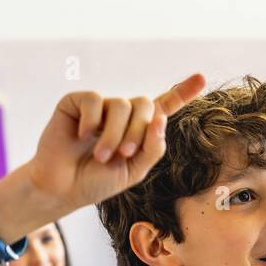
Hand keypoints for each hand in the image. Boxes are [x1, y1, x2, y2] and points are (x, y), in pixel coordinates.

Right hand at [25, 74, 205, 215]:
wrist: (63, 187)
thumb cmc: (98, 181)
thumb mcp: (135, 171)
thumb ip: (153, 147)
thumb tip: (161, 118)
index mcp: (139, 129)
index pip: (165, 105)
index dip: (183, 91)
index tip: (201, 78)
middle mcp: (121, 114)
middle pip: (145, 104)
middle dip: (138, 131)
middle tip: (124, 155)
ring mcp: (100, 106)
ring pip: (122, 104)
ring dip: (114, 134)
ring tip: (101, 155)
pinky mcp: (76, 102)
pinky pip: (94, 100)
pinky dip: (91, 122)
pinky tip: (81, 137)